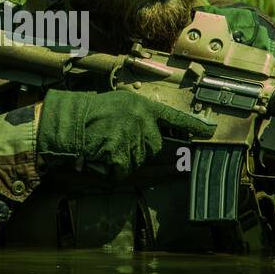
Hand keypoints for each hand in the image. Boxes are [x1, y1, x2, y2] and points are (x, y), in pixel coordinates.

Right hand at [37, 89, 213, 180]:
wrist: (65, 125)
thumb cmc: (87, 114)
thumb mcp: (118, 104)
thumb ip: (139, 116)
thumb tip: (154, 132)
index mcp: (141, 106)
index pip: (174, 117)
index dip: (192, 126)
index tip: (209, 132)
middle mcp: (142, 122)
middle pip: (155, 146)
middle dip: (140, 147)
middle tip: (116, 139)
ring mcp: (133, 140)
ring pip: (138, 160)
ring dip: (123, 157)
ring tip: (103, 144)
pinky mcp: (121, 156)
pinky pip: (122, 169)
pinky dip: (110, 167)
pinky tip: (99, 155)